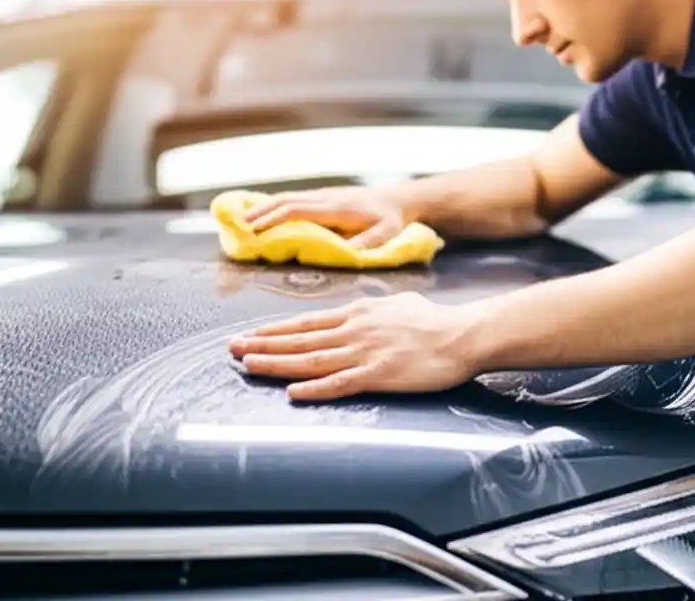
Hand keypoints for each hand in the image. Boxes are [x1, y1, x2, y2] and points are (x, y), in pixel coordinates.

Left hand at [228, 293, 485, 400]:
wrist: (462, 334)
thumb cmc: (435, 320)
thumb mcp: (398, 303)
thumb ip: (375, 309)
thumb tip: (364, 310)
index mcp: (358, 312)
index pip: (307, 322)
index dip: (276, 330)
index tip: (251, 335)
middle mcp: (354, 330)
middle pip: (300, 339)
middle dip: (263, 344)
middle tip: (232, 349)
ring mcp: (364, 352)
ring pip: (311, 359)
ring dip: (277, 363)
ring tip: (249, 365)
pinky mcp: (378, 374)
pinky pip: (340, 383)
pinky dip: (314, 388)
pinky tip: (293, 391)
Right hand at [243, 187, 409, 247]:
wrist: (397, 198)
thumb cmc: (391, 219)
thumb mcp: (386, 233)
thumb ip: (367, 243)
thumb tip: (346, 254)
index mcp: (337, 208)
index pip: (298, 210)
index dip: (275, 218)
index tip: (256, 230)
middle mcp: (326, 197)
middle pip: (287, 200)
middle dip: (261, 211)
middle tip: (240, 225)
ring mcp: (323, 195)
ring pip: (288, 196)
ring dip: (264, 206)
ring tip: (242, 219)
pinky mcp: (322, 196)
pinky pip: (294, 198)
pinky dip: (274, 204)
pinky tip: (261, 212)